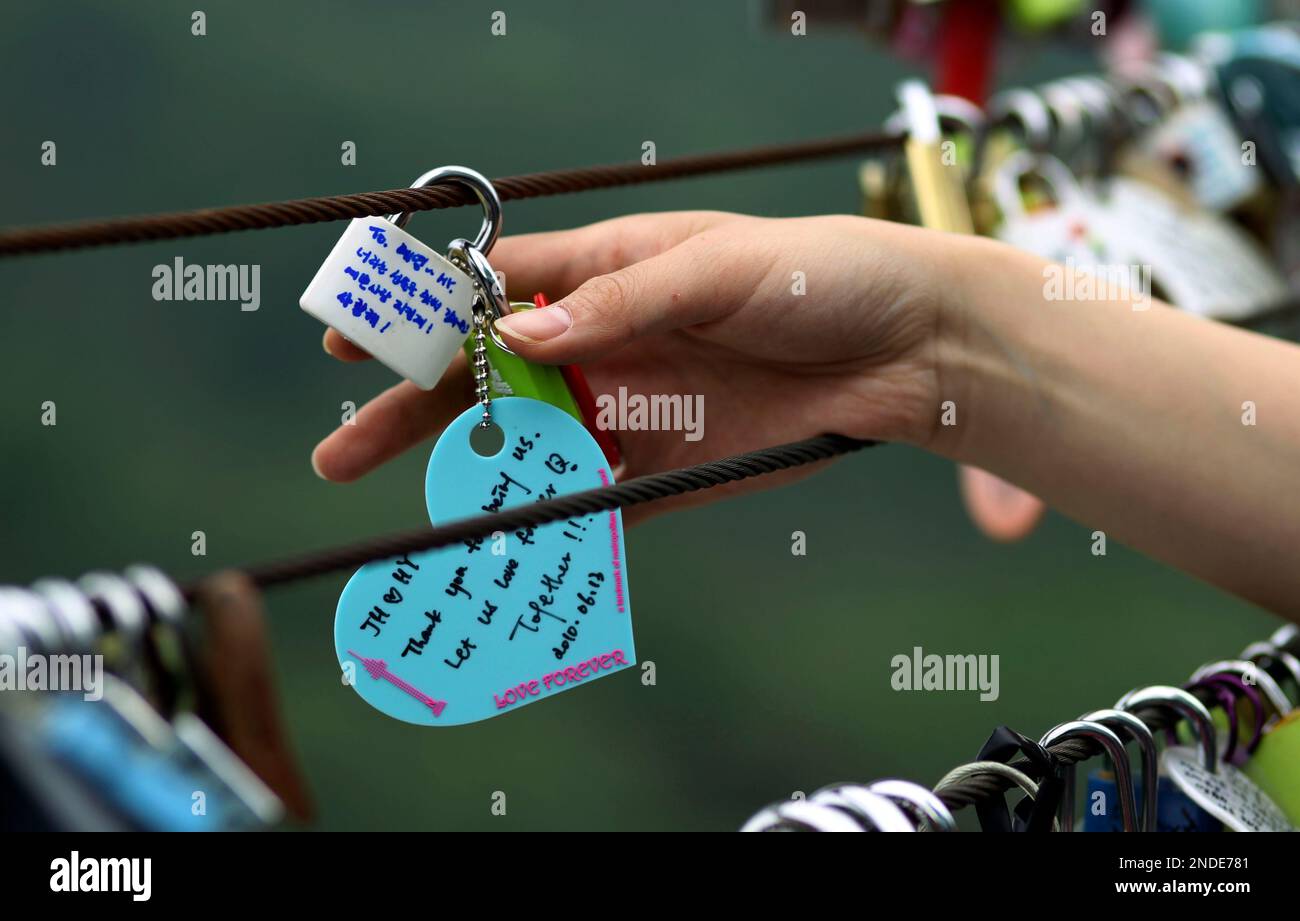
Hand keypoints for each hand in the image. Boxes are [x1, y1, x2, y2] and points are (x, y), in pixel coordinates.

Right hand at [312, 210, 950, 520]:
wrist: (908, 346)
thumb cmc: (815, 274)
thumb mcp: (712, 267)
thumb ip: (614, 304)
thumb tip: (514, 332)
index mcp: (607, 272)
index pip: (491, 289)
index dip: (418, 314)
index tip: (348, 341)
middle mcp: (607, 342)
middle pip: (488, 379)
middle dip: (415, 413)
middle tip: (344, 454)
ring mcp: (635, 408)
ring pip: (532, 446)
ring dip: (477, 478)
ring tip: (421, 511)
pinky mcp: (672, 465)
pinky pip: (600, 503)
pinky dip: (557, 528)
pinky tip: (510, 549)